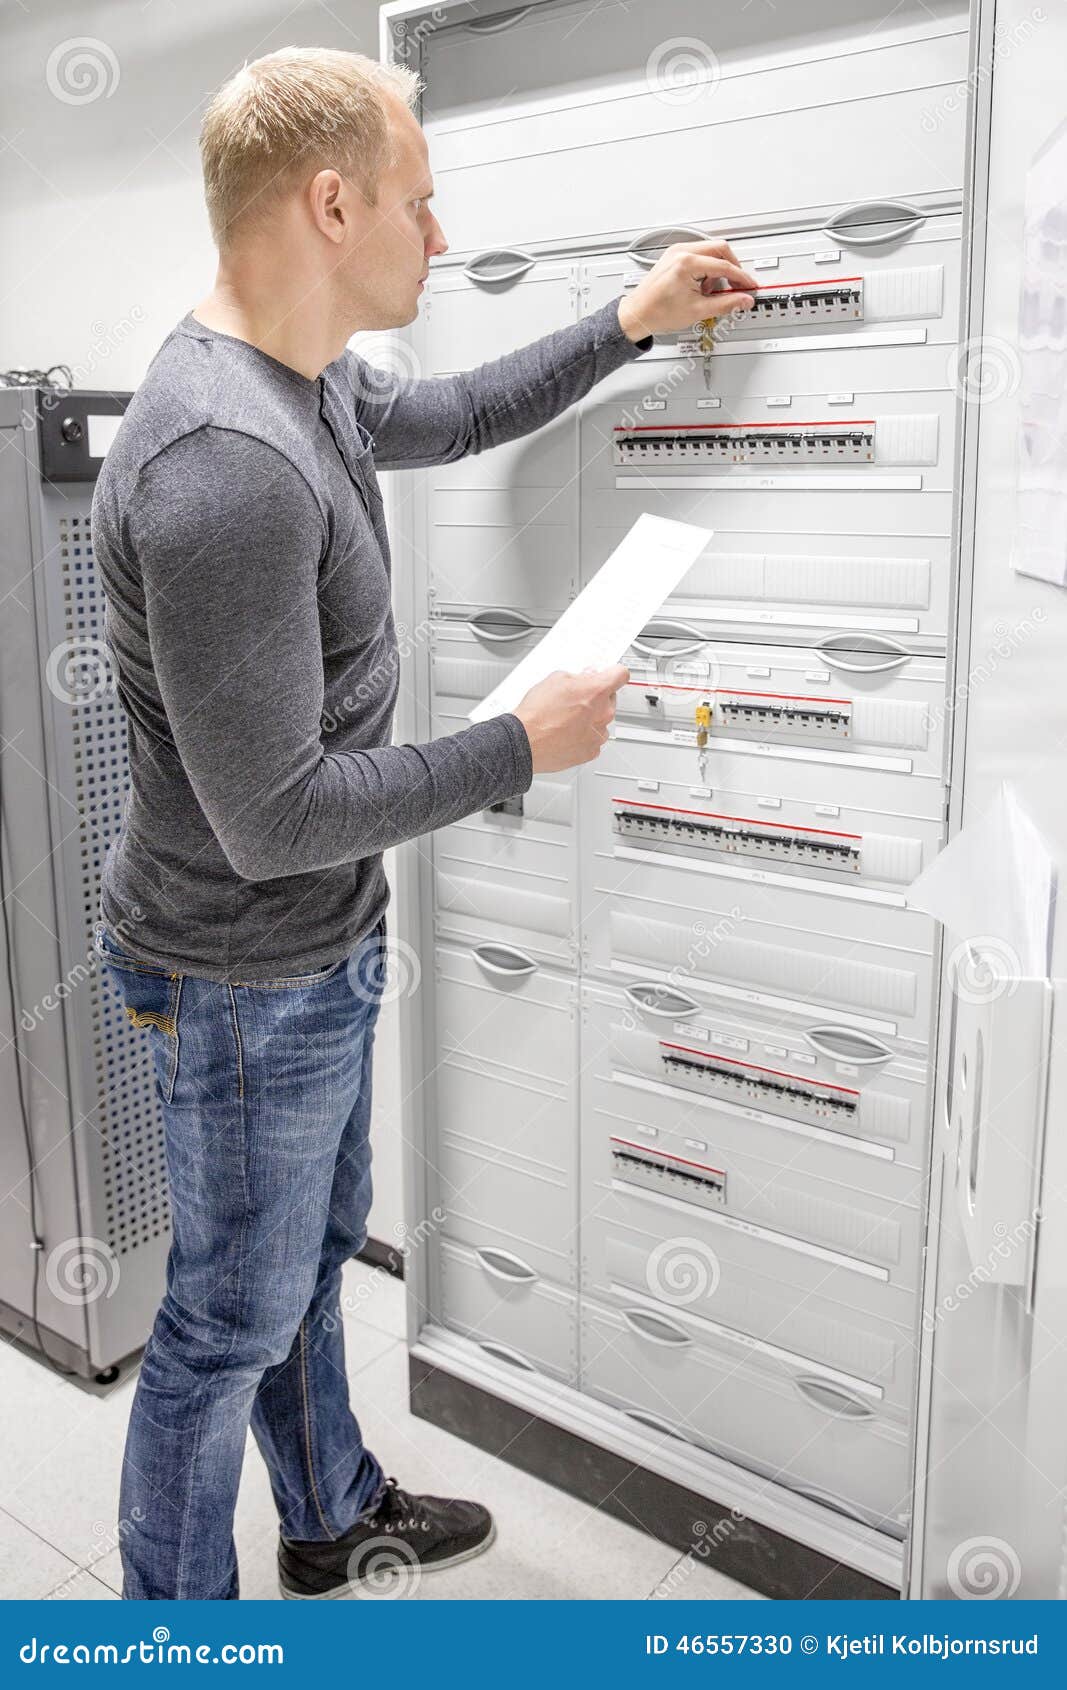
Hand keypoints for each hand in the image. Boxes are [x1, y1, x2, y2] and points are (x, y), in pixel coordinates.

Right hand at [513, 666, 628, 772]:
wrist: (525, 742)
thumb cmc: (537, 714)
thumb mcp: (555, 680)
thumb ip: (577, 677)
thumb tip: (585, 677)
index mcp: (597, 691)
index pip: (620, 674)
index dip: (612, 673)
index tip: (609, 674)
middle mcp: (603, 713)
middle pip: (610, 699)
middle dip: (596, 697)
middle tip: (575, 698)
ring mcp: (598, 734)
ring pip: (601, 721)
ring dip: (590, 718)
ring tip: (566, 719)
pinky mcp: (591, 751)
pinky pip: (593, 739)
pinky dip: (583, 736)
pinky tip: (566, 733)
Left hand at [617, 238, 757, 340]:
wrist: (639, 313)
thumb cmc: (659, 312)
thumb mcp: (698, 311)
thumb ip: (726, 304)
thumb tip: (743, 300)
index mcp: (687, 263)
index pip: (724, 265)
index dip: (741, 277)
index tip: (749, 286)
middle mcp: (681, 251)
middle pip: (720, 249)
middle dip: (731, 268)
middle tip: (736, 285)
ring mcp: (677, 251)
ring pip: (710, 249)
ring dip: (717, 268)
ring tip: (711, 290)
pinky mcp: (674, 255)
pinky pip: (699, 254)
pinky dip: (706, 267)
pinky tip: (702, 285)